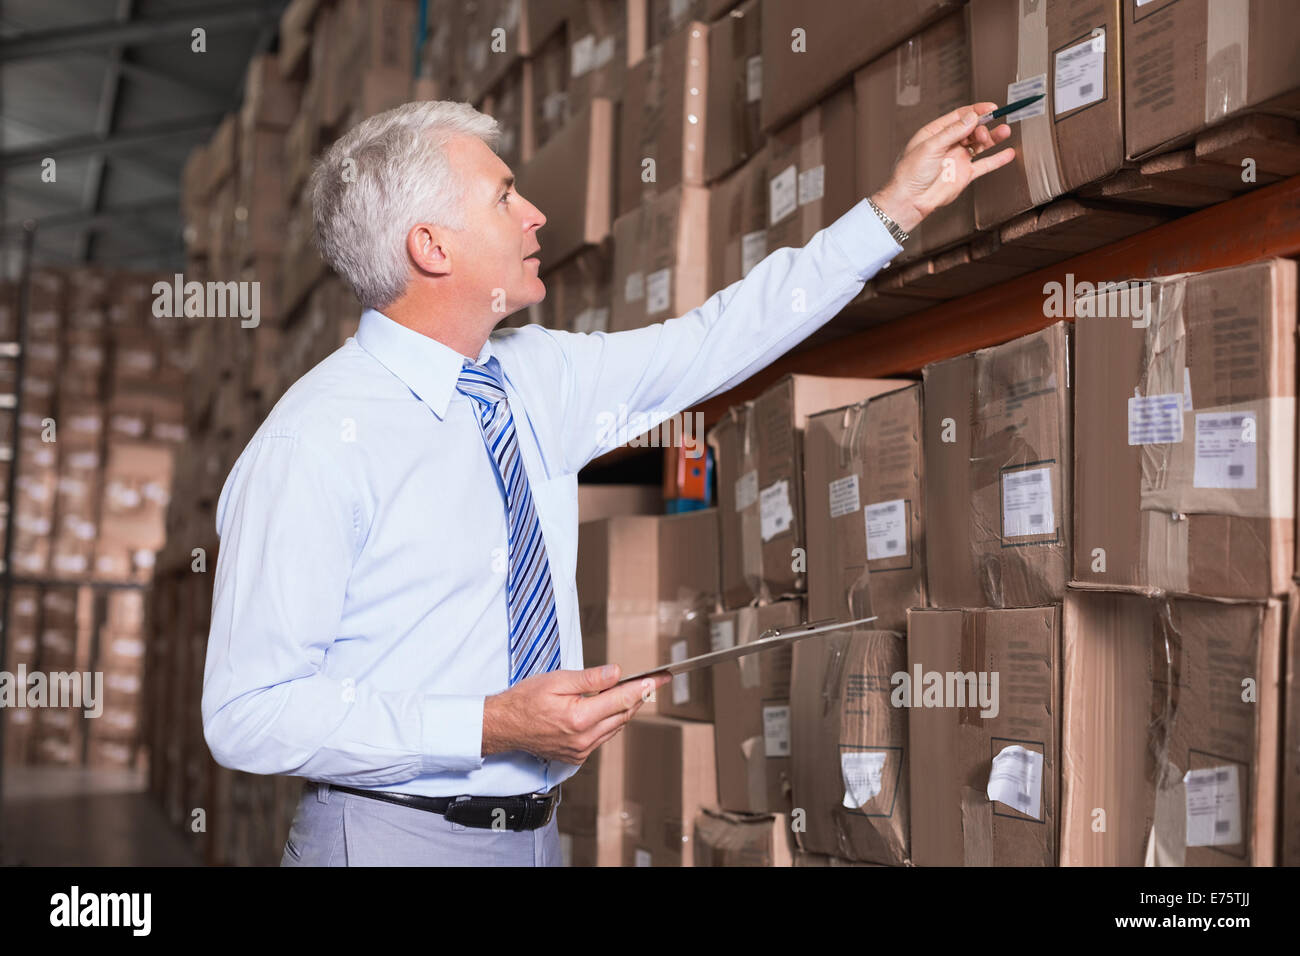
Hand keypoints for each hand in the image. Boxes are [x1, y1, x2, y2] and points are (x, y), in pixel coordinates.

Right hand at [481, 664, 670, 763]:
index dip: (645, 687)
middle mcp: (583, 738)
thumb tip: (617, 673)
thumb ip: (590, 679)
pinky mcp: (576, 756)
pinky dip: (611, 722)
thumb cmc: (525, 701)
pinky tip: (609, 709)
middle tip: (652, 682)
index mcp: (580, 717)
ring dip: (626, 710)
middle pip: (624, 715)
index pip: (622, 699)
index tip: (660, 679)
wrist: (504, 726)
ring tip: (633, 691)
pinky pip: (603, 737)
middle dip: (639, 697)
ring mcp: (580, 750)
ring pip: (615, 727)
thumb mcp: (557, 680)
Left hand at [871, 102, 1015, 234]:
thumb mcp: (930, 146)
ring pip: (980, 144)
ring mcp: (957, 158)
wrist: (910, 200)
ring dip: (993, 137)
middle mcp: (948, 144)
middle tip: (984, 132)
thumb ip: (953, 132)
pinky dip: (997, 159)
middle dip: (982, 127)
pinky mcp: (964, 174)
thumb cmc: (910, 174)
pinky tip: (1008, 153)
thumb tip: (971, 117)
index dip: (976, 111)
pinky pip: (984, 164)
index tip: (991, 108)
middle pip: (972, 128)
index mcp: (936, 133)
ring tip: (1005, 131)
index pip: (960, 116)